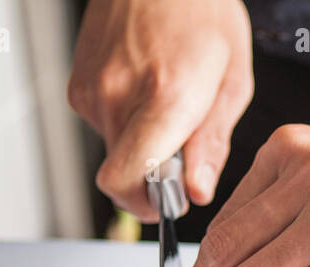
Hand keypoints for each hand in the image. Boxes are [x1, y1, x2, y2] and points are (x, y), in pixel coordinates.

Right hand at [67, 0, 252, 219]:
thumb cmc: (201, 13)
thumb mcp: (232, 81)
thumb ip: (213, 144)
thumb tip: (197, 192)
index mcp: (163, 97)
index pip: (128, 180)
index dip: (148, 205)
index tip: (170, 202)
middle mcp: (117, 96)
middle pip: (122, 175)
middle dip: (152, 177)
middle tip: (181, 148)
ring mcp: (91, 90)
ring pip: (114, 152)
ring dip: (141, 145)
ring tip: (167, 103)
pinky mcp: (77, 86)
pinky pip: (104, 127)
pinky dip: (127, 123)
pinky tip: (146, 90)